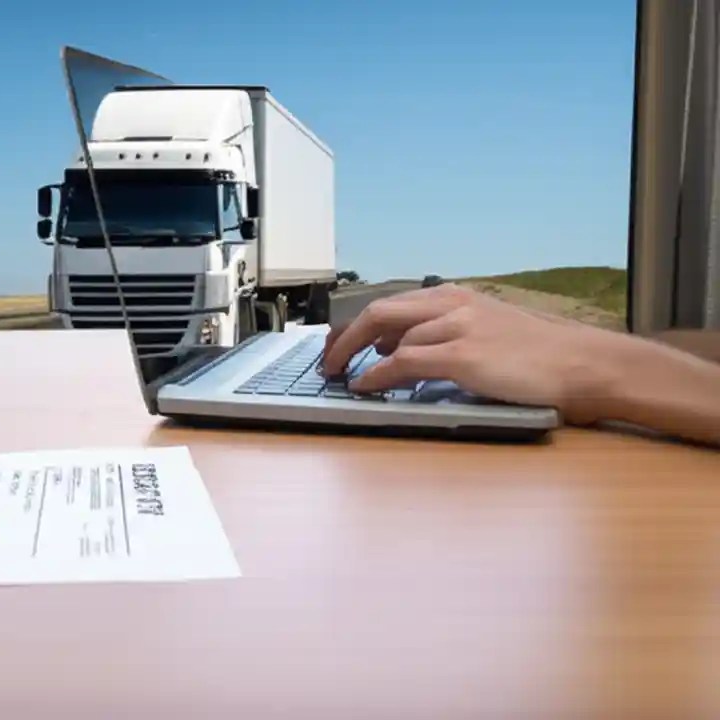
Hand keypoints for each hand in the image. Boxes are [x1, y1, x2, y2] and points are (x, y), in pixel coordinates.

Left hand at [320, 284, 624, 421]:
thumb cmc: (537, 357)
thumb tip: (396, 349)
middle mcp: (452, 304)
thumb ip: (441, 335)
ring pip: (388, 335)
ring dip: (356, 358)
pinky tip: (363, 386)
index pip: (389, 304)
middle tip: (327, 362)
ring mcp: (458, 327)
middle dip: (343, 337)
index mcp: (456, 297)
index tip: (337, 344)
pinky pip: (404, 361)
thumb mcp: (484, 331)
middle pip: (377, 311)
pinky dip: (377, 374)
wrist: (582, 365)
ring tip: (341, 377)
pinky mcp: (464, 354)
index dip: (355, 325)